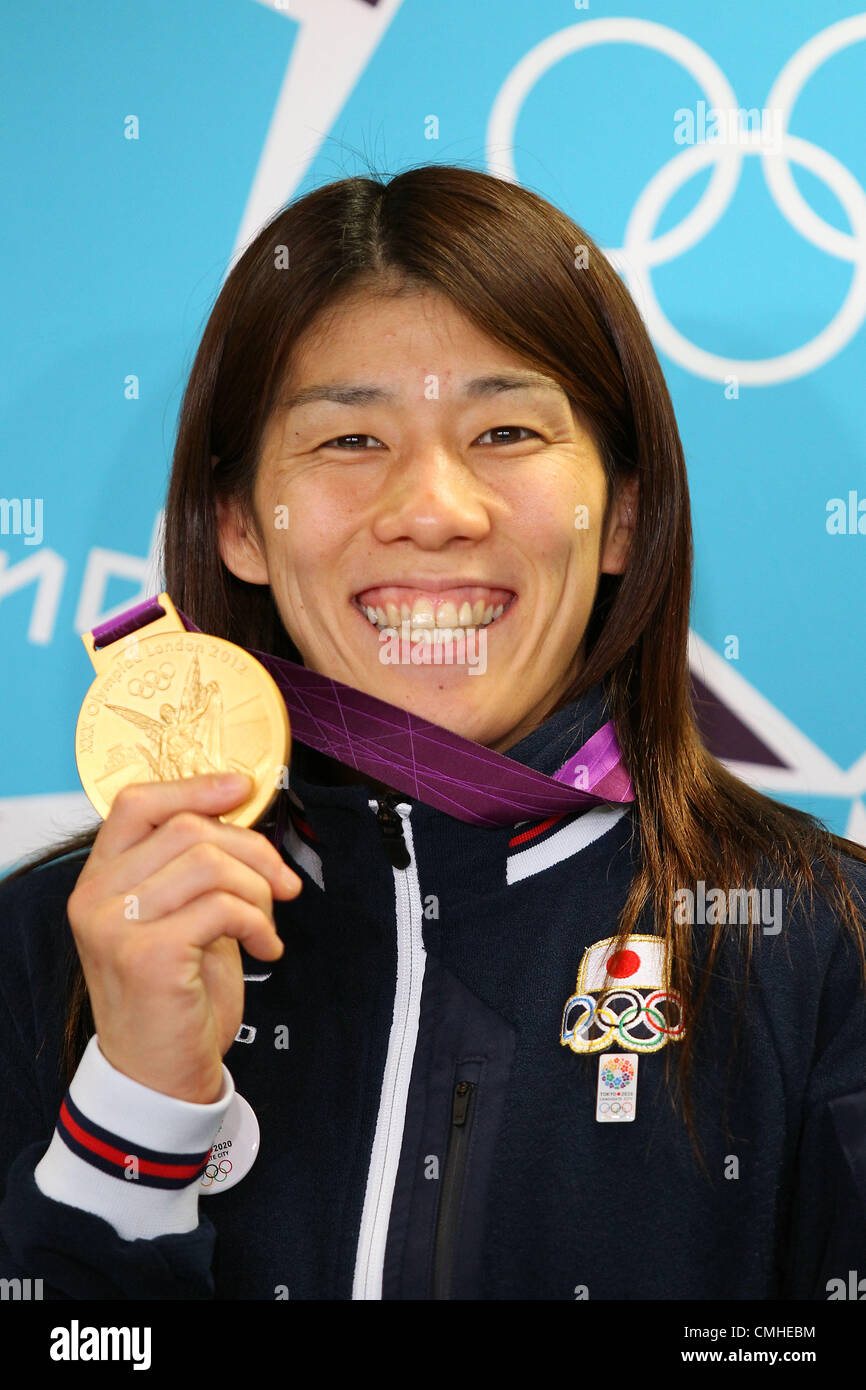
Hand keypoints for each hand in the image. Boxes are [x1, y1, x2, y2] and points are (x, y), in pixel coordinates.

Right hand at [67, 772, 301, 1102]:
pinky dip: (259, 923)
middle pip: (187, 828)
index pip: (135, 804)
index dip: (194, 787)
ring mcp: (115, 926)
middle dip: (251, 849)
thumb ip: (195, 866)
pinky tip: (265, 949)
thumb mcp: (183, 916)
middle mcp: (95, 898)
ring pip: (210, 863)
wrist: (161, 1076)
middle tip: (283, 884)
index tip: (244, 787)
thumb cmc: (178, 995)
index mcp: (100, 880)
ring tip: (267, 926)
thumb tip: (240, 807)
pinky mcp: (147, 955)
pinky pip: (223, 907)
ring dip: (258, 891)